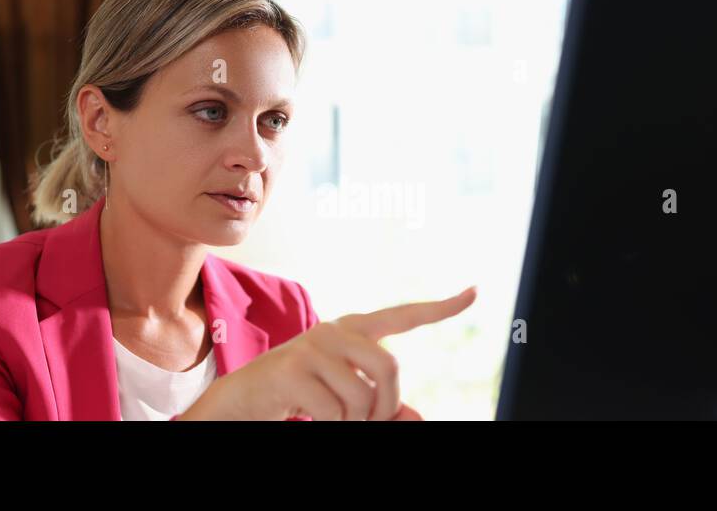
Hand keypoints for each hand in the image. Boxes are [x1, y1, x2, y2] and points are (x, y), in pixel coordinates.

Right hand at [179, 287, 476, 420]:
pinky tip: (306, 415)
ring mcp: (312, 347)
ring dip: (352, 421)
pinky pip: (334, 410)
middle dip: (386, 406)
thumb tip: (415, 418)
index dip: (441, 307)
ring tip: (328, 417)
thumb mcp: (343, 398)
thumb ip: (380, 404)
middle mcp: (335, 331)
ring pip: (362, 397)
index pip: (403, 315)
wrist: (241, 400)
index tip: (475, 292)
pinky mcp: (293, 370)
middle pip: (390, 368)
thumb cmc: (300, 396)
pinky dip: (329, 424)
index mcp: (353, 331)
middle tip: (369, 421)